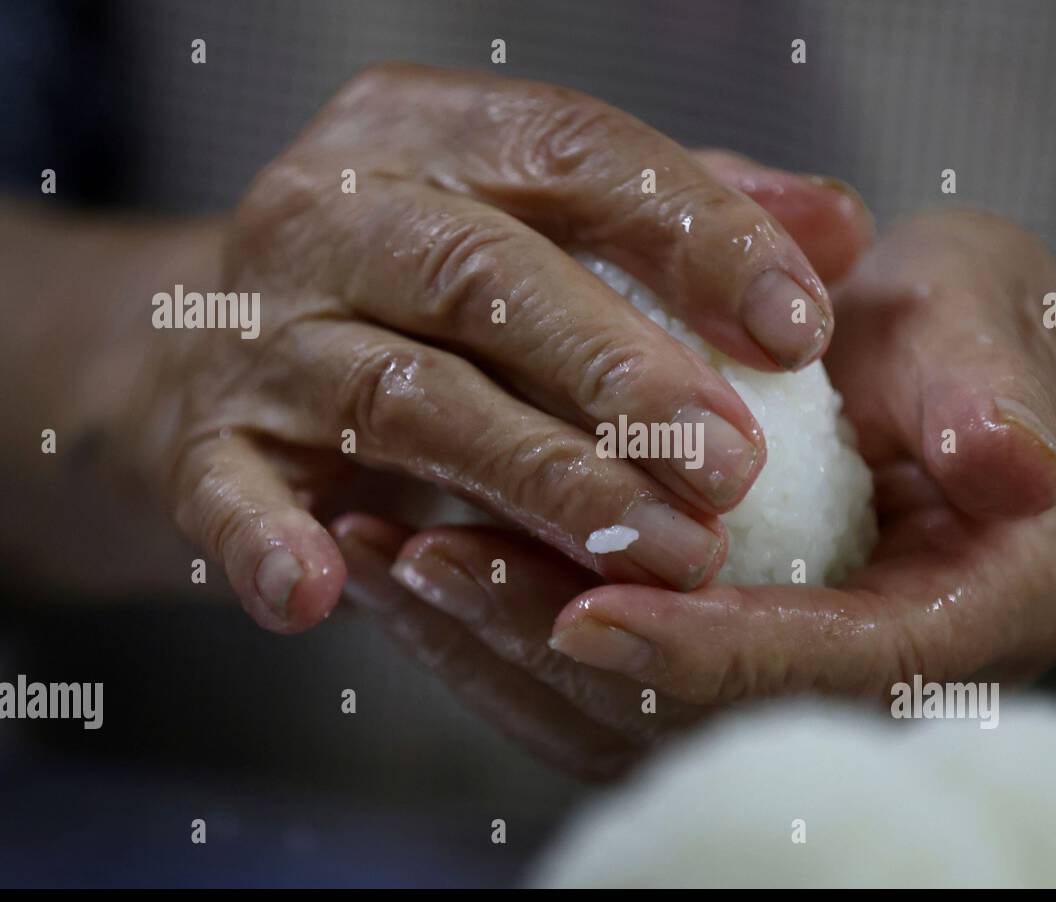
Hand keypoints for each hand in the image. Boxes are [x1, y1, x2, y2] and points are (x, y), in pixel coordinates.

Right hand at [122, 65, 872, 633]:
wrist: (210, 334)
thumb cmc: (429, 282)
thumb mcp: (550, 216)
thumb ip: (685, 215)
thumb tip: (835, 229)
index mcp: (431, 133)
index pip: (575, 152)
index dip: (696, 233)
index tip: (801, 328)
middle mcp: (332, 213)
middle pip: (484, 276)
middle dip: (622, 376)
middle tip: (736, 472)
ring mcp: (258, 330)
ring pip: (400, 396)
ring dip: (534, 481)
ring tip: (663, 556)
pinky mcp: (198, 442)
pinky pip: (227, 491)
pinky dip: (269, 539)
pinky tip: (320, 591)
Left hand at [351, 210, 1055, 772]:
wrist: (947, 367)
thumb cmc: (972, 334)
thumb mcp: (995, 326)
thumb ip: (992, 392)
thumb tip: (1010, 463)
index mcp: (970, 618)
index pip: (829, 671)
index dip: (706, 650)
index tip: (586, 609)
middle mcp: (874, 681)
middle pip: (701, 715)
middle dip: (559, 645)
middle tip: (435, 564)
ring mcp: (783, 679)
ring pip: (625, 718)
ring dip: (500, 646)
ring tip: (396, 559)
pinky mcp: (711, 658)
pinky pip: (594, 683)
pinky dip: (496, 631)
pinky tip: (414, 563)